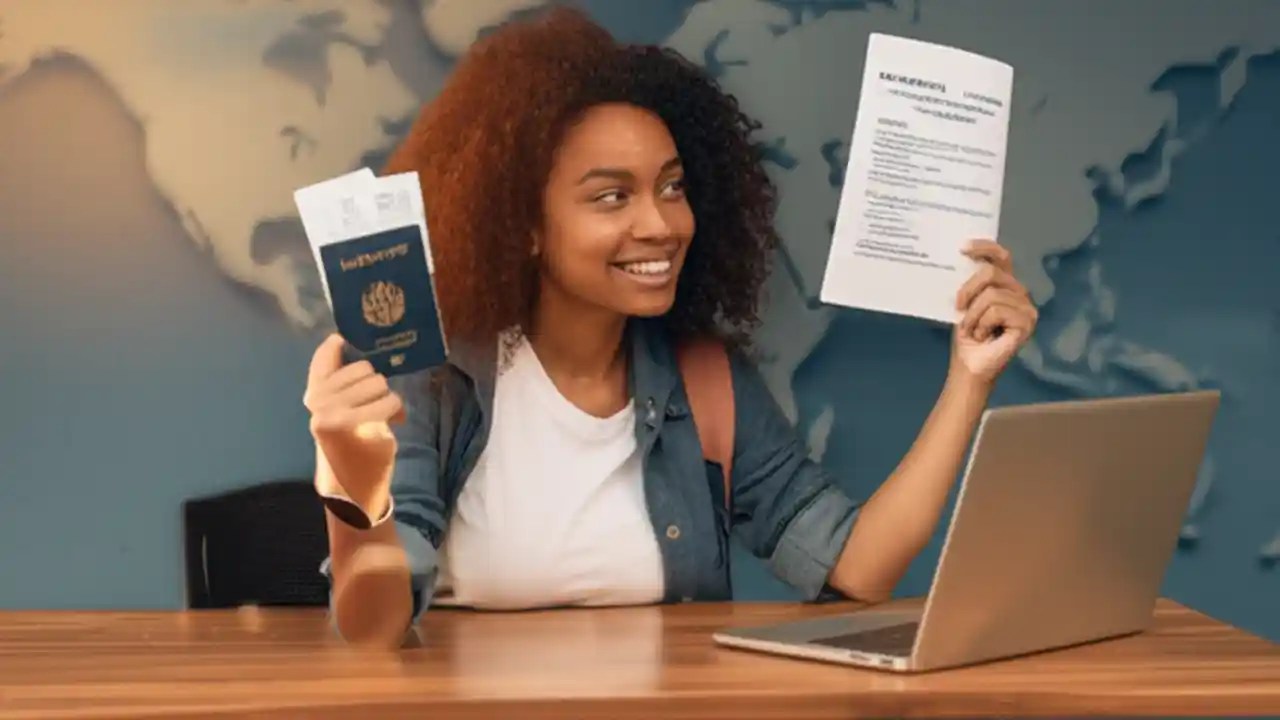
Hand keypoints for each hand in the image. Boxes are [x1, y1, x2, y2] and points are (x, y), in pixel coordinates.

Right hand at [303, 333, 404, 508]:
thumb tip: (352, 347)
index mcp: (313, 392)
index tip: (347, 342)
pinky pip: (386, 400)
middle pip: (363, 368)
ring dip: (388, 398)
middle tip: (375, 408)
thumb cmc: (350, 448)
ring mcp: (328, 410)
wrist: (352, 491)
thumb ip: (347, 382)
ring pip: (377, 381)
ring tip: (382, 417)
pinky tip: (394, 421)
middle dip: (377, 385)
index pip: (324, 355)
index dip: (339, 345)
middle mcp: (316, 399)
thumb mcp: (344, 411)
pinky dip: (394, 408)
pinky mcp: (348, 423)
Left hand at [949, 239, 1037, 387]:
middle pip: (990, 272)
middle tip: (959, 309)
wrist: (969, 364)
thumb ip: (968, 282)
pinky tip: (984, 336)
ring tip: (974, 330)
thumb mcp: (964, 303)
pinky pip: (996, 311)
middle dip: (968, 290)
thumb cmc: (967, 334)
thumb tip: (960, 259)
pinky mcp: (1027, 322)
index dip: (985, 247)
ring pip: (991, 294)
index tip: (962, 248)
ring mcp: (1026, 307)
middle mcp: (1018, 291)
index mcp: (1004, 284)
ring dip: (973, 316)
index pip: (1001, 256)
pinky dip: (982, 325)